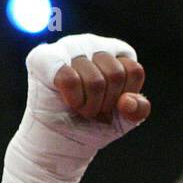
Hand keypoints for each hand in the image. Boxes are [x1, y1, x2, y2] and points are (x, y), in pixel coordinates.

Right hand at [22, 33, 148, 153]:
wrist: (64, 139)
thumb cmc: (95, 122)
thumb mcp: (125, 119)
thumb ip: (138, 109)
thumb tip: (127, 102)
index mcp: (115, 52)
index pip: (134, 70)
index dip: (125, 95)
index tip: (112, 103)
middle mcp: (92, 43)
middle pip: (115, 74)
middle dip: (107, 102)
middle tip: (94, 107)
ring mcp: (67, 46)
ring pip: (94, 80)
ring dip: (89, 105)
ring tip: (80, 106)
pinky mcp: (43, 57)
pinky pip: (69, 79)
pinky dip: (73, 100)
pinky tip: (67, 101)